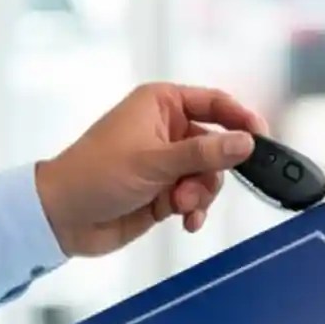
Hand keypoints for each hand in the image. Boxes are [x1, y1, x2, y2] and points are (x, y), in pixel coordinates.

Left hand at [36, 82, 268, 256]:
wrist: (62, 218)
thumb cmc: (94, 175)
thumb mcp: (154, 161)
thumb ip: (203, 152)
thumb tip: (245, 142)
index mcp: (161, 104)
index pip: (215, 103)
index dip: (241, 119)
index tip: (261, 138)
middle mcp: (166, 130)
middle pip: (217, 145)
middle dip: (211, 171)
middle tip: (196, 188)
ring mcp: (165, 162)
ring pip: (208, 176)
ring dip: (200, 195)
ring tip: (180, 206)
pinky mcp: (163, 191)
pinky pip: (196, 198)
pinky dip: (195, 210)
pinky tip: (185, 220)